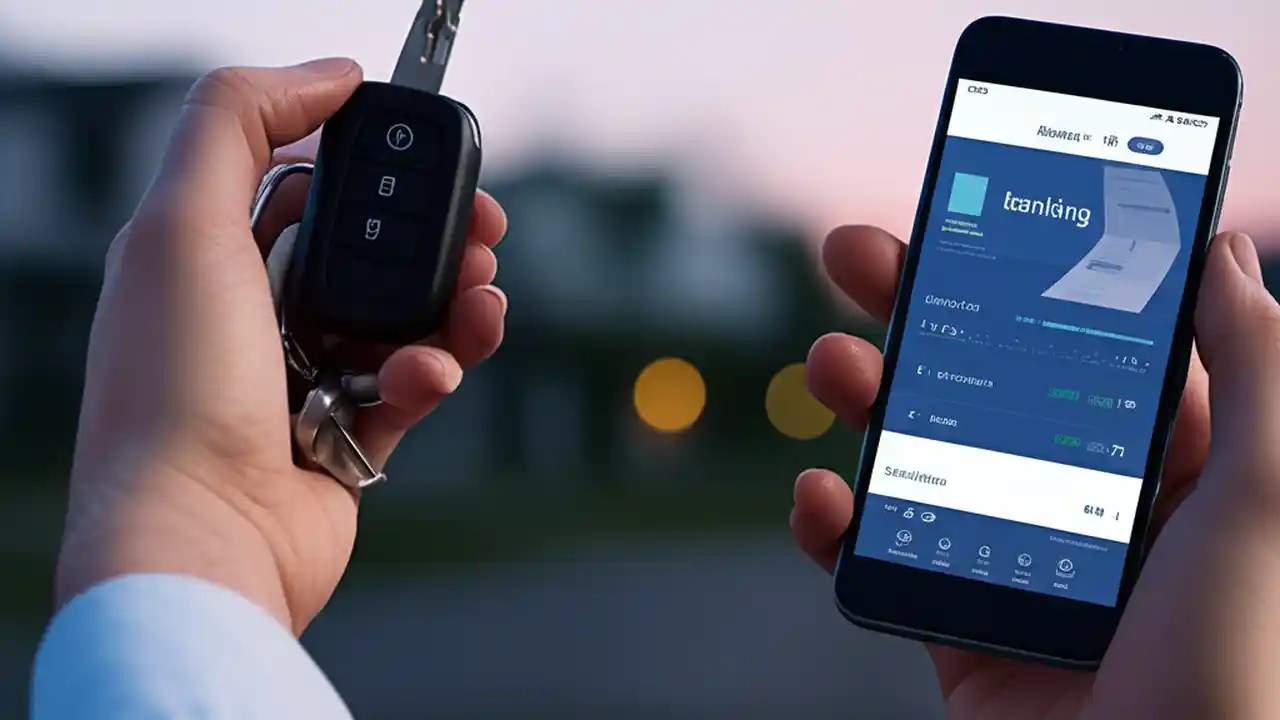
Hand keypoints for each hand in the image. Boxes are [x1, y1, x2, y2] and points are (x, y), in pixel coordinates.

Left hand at [57, 59, 509, 635]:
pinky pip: (411, 387)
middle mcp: (252, 317)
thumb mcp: (183, 223)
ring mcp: (301, 381)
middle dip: (435, 237)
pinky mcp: (346, 438)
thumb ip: (240, 120)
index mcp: (205, 258)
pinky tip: (427, 377)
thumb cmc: (178, 388)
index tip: (431, 161)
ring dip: (455, 305)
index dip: (372, 166)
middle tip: (491, 229)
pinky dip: (431, 374)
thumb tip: (329, 73)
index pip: (303, 185)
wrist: (202, 536)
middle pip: (368, 251)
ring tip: (487, 302)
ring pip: (404, 318)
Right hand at [792, 226, 1279, 717]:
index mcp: (1167, 465)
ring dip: (863, 399)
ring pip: (919, 453)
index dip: (1025, 270)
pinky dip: (836, 523)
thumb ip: (1253, 367)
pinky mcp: (953, 620)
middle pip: (983, 380)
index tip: (971, 209)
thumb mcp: (1262, 501)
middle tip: (853, 252)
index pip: (1084, 340)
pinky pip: (880, 556)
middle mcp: (1081, 501)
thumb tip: (1226, 251)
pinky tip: (820, 496)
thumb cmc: (1235, 672)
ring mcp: (1009, 557)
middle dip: (915, 311)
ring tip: (828, 365)